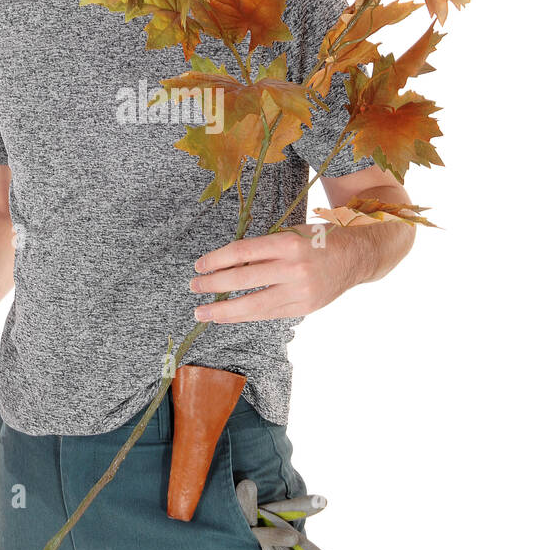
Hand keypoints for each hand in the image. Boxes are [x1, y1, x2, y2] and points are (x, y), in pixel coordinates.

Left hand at [188, 225, 350, 322]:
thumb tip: (226, 263)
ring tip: (202, 313)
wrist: (356, 257)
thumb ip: (263, 248)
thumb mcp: (291, 233)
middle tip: (193, 287)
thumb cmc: (318, 240)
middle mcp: (293, 268)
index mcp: (288, 243)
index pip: (241, 252)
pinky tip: (228, 316)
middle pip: (242, 278)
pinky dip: (245, 315)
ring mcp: (299, 292)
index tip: (199, 266)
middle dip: (213, 284)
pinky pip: (268, 314)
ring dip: (223, 310)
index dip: (216, 260)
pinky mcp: (303, 308)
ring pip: (253, 304)